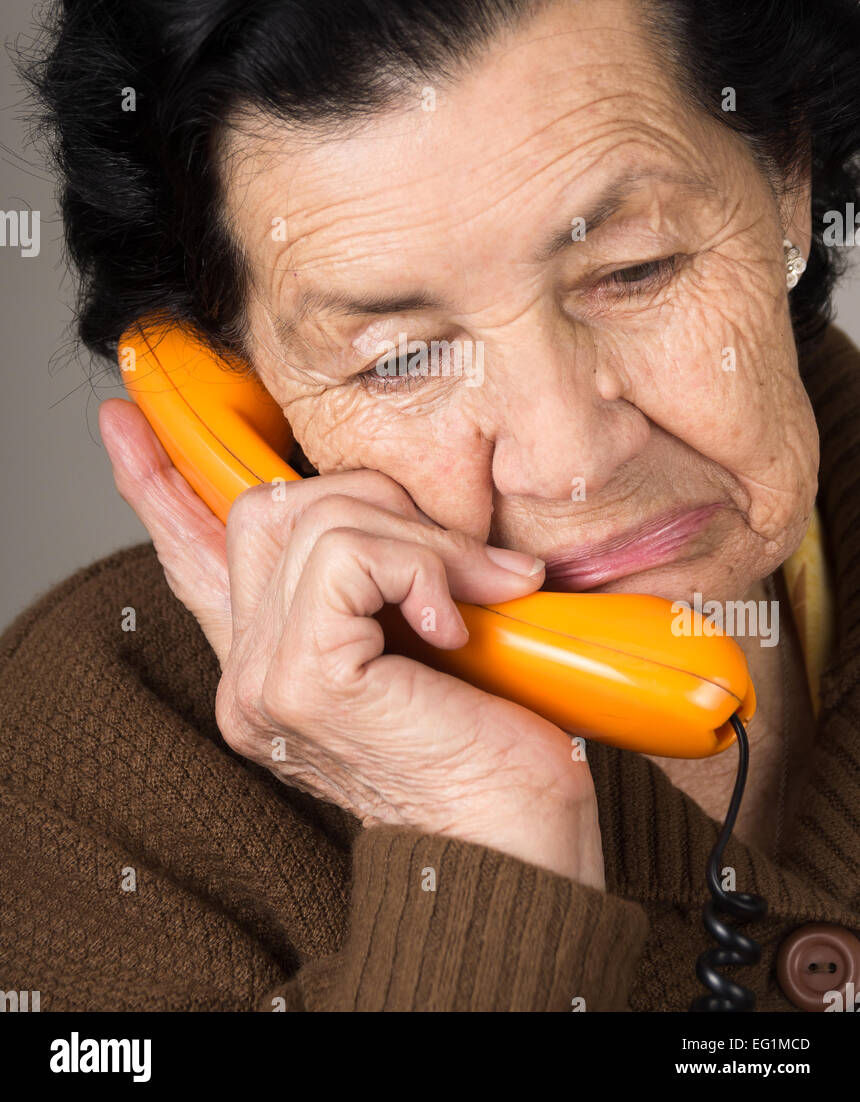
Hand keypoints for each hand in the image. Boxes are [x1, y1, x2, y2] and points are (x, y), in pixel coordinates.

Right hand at [99, 398, 605, 887]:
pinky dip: (423, 569)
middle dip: (381, 502)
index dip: (158, 487)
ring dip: (424, 540)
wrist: (520, 849)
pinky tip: (456, 629)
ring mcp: (263, 679)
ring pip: (320, 520)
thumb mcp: (432, 641)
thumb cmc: (490, 751)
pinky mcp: (303, 679)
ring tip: (482, 595)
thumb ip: (385, 581)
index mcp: (267, 664)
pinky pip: (349, 555)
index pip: (193, 557)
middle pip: (272, 507)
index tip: (125, 426)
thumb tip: (392, 503)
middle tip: (463, 562)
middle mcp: (248, 674)